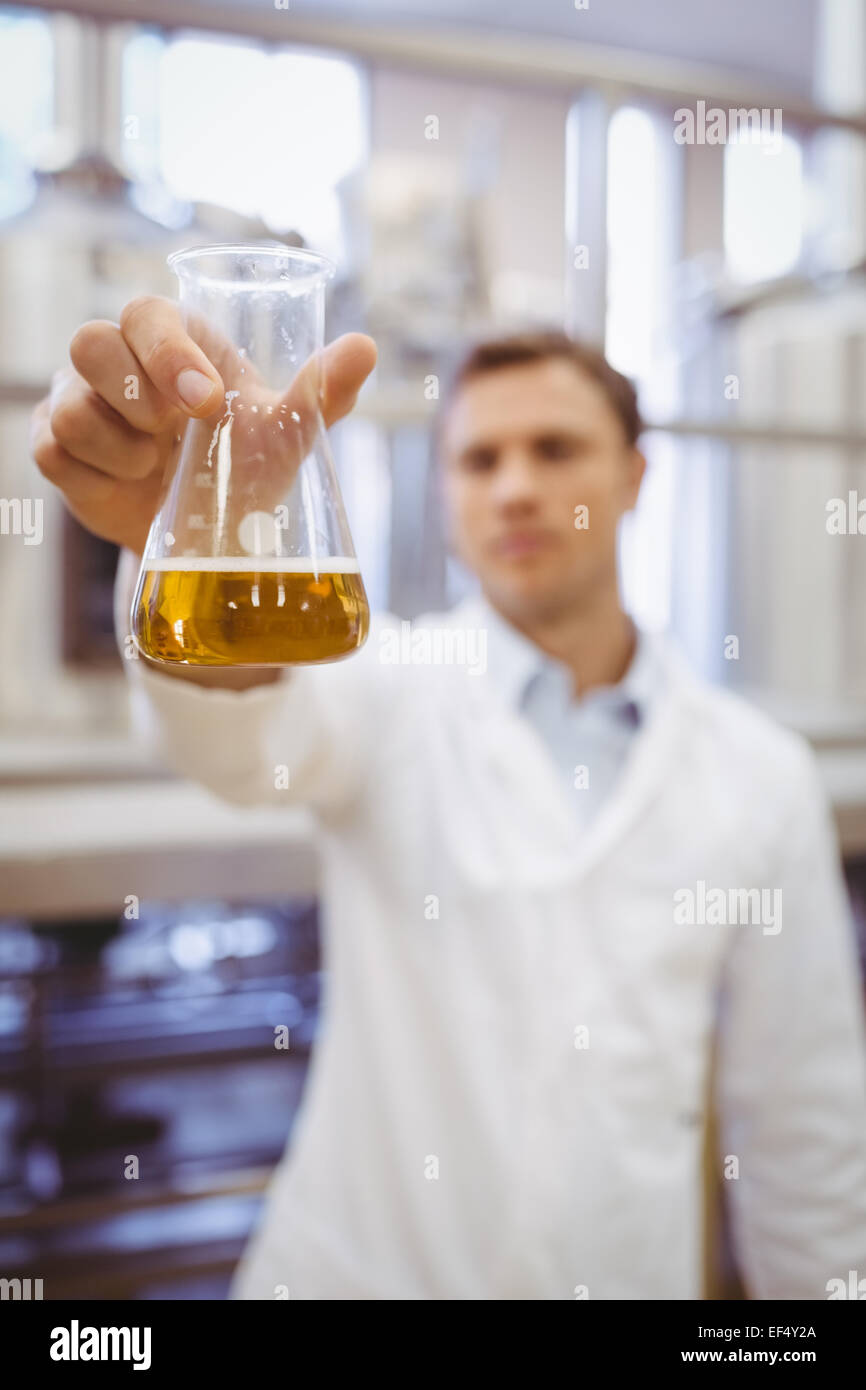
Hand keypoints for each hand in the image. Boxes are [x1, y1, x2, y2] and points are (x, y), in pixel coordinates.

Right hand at [30, 295, 377, 554]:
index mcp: (170, 337)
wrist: (208, 535)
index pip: (146, 314)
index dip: (167, 352)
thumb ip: (321, 392)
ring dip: (124, 448)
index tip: (206, 401)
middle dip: (138, 396)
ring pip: (74, 408)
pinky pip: (56, 452)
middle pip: (89, 343)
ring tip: (161, 466)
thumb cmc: (246, 464)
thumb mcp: (285, 431)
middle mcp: (115, 359)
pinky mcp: (57, 450)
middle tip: (179, 436)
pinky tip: (133, 486)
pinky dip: (98, 476)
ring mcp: (77, 401)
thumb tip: (365, 348)